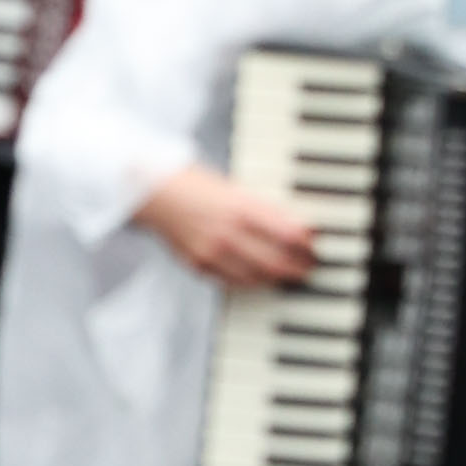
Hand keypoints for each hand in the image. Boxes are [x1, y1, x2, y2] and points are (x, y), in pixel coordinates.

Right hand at [139, 163, 324, 288]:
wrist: (152, 192)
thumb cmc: (193, 184)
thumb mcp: (235, 188)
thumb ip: (265, 210)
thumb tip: (296, 228)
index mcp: (240, 208)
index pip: (289, 235)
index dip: (307, 245)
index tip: (313, 247)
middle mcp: (228, 233)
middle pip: (277, 261)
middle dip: (297, 267)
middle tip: (307, 267)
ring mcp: (212, 252)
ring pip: (258, 276)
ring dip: (277, 278)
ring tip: (287, 274)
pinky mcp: (199, 265)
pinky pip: (234, 281)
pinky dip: (252, 281)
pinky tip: (259, 277)